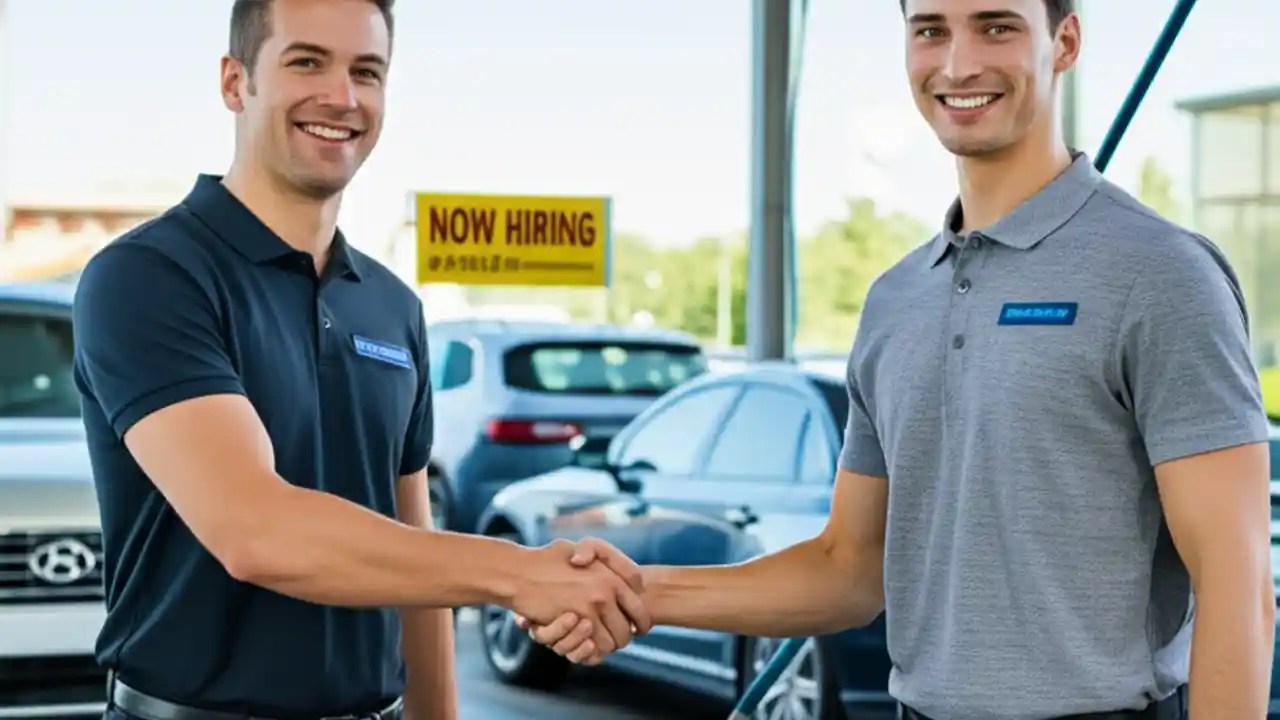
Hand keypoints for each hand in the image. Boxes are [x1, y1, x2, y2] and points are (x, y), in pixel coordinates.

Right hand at [510, 538, 650, 658]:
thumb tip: (623, 577)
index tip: (637, 628)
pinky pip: (595, 647)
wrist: (519, 574)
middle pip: (630, 628)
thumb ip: (603, 557)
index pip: (641, 606)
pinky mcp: (577, 623)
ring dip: (607, 646)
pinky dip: (592, 651)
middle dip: (623, 637)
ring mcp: (593, 608)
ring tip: (599, 643)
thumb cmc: (547, 559)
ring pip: (614, 641)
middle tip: (615, 639)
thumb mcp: (579, 547)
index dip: (642, 621)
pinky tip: (586, 645)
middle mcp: (607, 590)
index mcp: (611, 574)